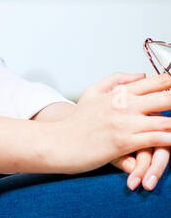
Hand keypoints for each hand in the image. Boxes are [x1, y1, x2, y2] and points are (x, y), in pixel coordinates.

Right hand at [51, 72, 170, 175]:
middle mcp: (124, 104)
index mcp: (118, 92)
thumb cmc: (76, 123)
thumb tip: (142, 74)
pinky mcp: (124, 141)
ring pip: (166, 119)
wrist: (58, 143)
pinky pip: (157, 139)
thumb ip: (116, 80)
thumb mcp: (92, 93)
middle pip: (165, 96)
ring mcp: (125, 122)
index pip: (155, 81)